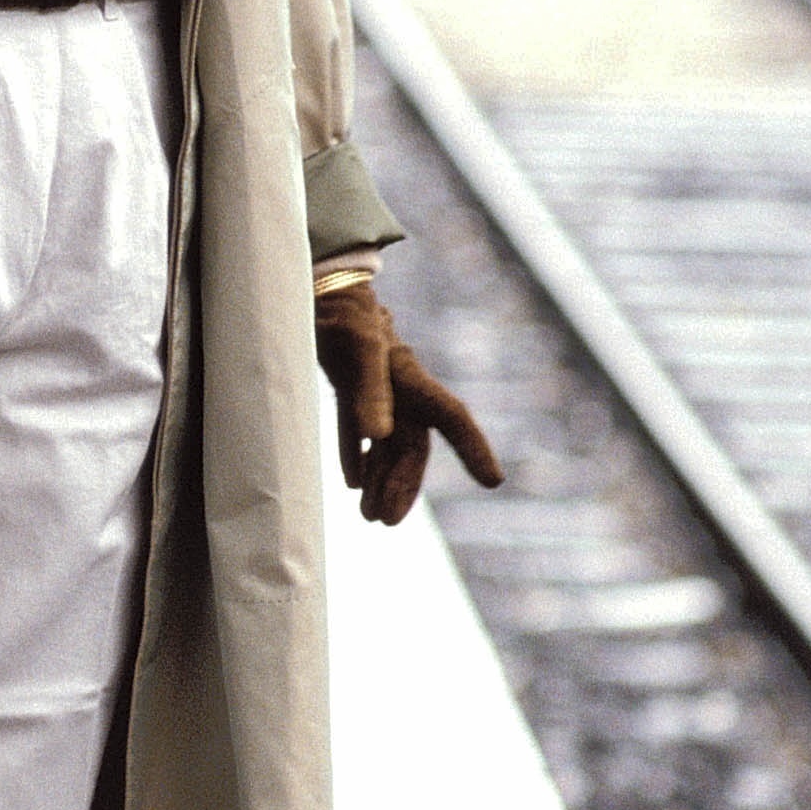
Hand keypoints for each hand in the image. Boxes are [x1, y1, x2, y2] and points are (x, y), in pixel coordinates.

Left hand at [313, 283, 502, 524]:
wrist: (316, 287)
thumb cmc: (341, 315)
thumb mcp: (357, 350)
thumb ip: (368, 393)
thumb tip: (380, 437)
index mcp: (412, 379)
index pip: (453, 419)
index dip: (474, 450)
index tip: (494, 481)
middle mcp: (401, 388)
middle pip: (413, 447)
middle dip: (403, 486)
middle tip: (385, 522)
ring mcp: (375, 388)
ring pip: (388, 445)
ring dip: (380, 479)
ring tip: (368, 516)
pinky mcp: (349, 386)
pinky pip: (358, 432)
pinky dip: (358, 457)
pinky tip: (351, 483)